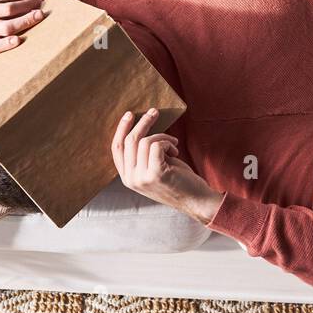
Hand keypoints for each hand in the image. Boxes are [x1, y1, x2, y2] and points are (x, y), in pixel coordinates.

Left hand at [0, 0, 42, 54]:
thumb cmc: (15, 9)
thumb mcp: (20, 21)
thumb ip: (28, 25)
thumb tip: (41, 22)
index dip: (4, 45)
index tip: (19, 40)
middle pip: (5, 28)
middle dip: (25, 21)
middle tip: (40, 15)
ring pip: (7, 10)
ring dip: (26, 5)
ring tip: (36, 2)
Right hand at [112, 108, 222, 224]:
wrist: (195, 200)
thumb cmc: (177, 180)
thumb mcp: (153, 167)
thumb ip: (142, 155)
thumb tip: (140, 126)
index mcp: (127, 177)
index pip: (116, 148)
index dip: (121, 129)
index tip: (130, 114)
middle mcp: (130, 179)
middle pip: (129, 141)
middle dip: (142, 122)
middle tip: (154, 112)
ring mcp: (141, 178)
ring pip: (144, 141)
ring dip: (162, 137)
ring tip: (173, 144)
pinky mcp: (155, 174)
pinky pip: (156, 145)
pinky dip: (167, 143)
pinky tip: (175, 151)